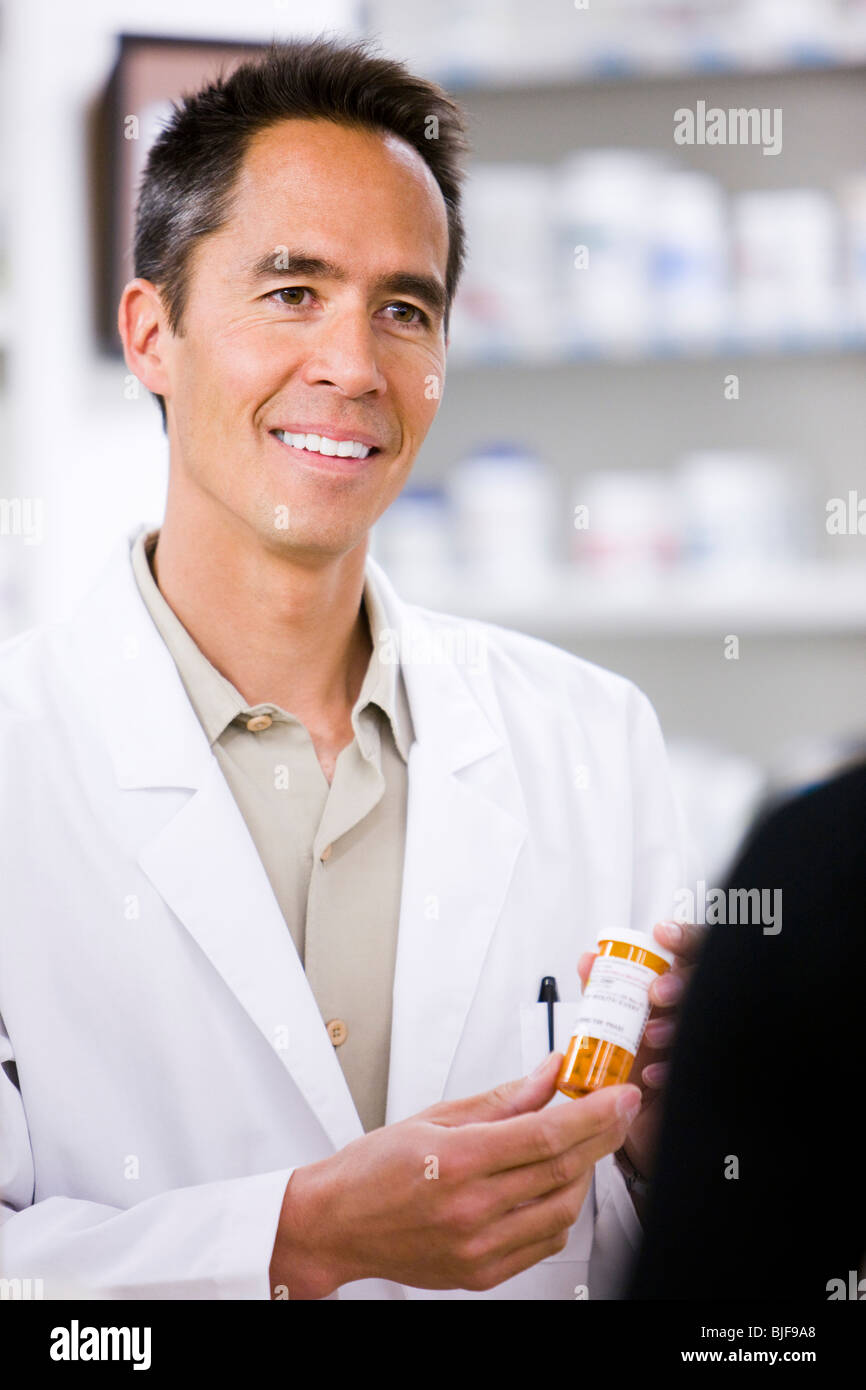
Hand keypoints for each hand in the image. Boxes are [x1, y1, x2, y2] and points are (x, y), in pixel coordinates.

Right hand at [269, 1052, 641, 1297]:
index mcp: (456, 1161)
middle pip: (562, 1170)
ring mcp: (478, 1247)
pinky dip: (561, 1210)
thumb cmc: (374, 1169)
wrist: (337, 1224)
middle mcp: (470, 1209)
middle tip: (616, 1110)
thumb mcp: (435, 1116)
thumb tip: (548, 1074)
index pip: (545, 1135)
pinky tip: (555, 1185)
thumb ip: (502, 1098)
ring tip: (581, 1145)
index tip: (619, 1096)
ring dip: (584, 1173)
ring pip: (562, 1209)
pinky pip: (544, 1242)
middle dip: (602, 1135)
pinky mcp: (482, 1273)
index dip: (593, 1113)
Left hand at [576, 921, 705, 1183]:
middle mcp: (695, 1010)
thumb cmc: (631, 1062)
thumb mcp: (615, 1023)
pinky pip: (699, 1065)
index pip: (694, 949)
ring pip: (706, 1021)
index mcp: (677, 989)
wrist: (637, 1120)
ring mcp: (704, 1041)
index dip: (684, 936)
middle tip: (656, 993)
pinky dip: (671, 1069)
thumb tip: (588, 960)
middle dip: (681, 982)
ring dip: (674, 1025)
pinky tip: (653, 1076)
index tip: (663, 933)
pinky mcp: (703, 1075)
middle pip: (707, 980)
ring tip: (650, 1037)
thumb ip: (603, 989)